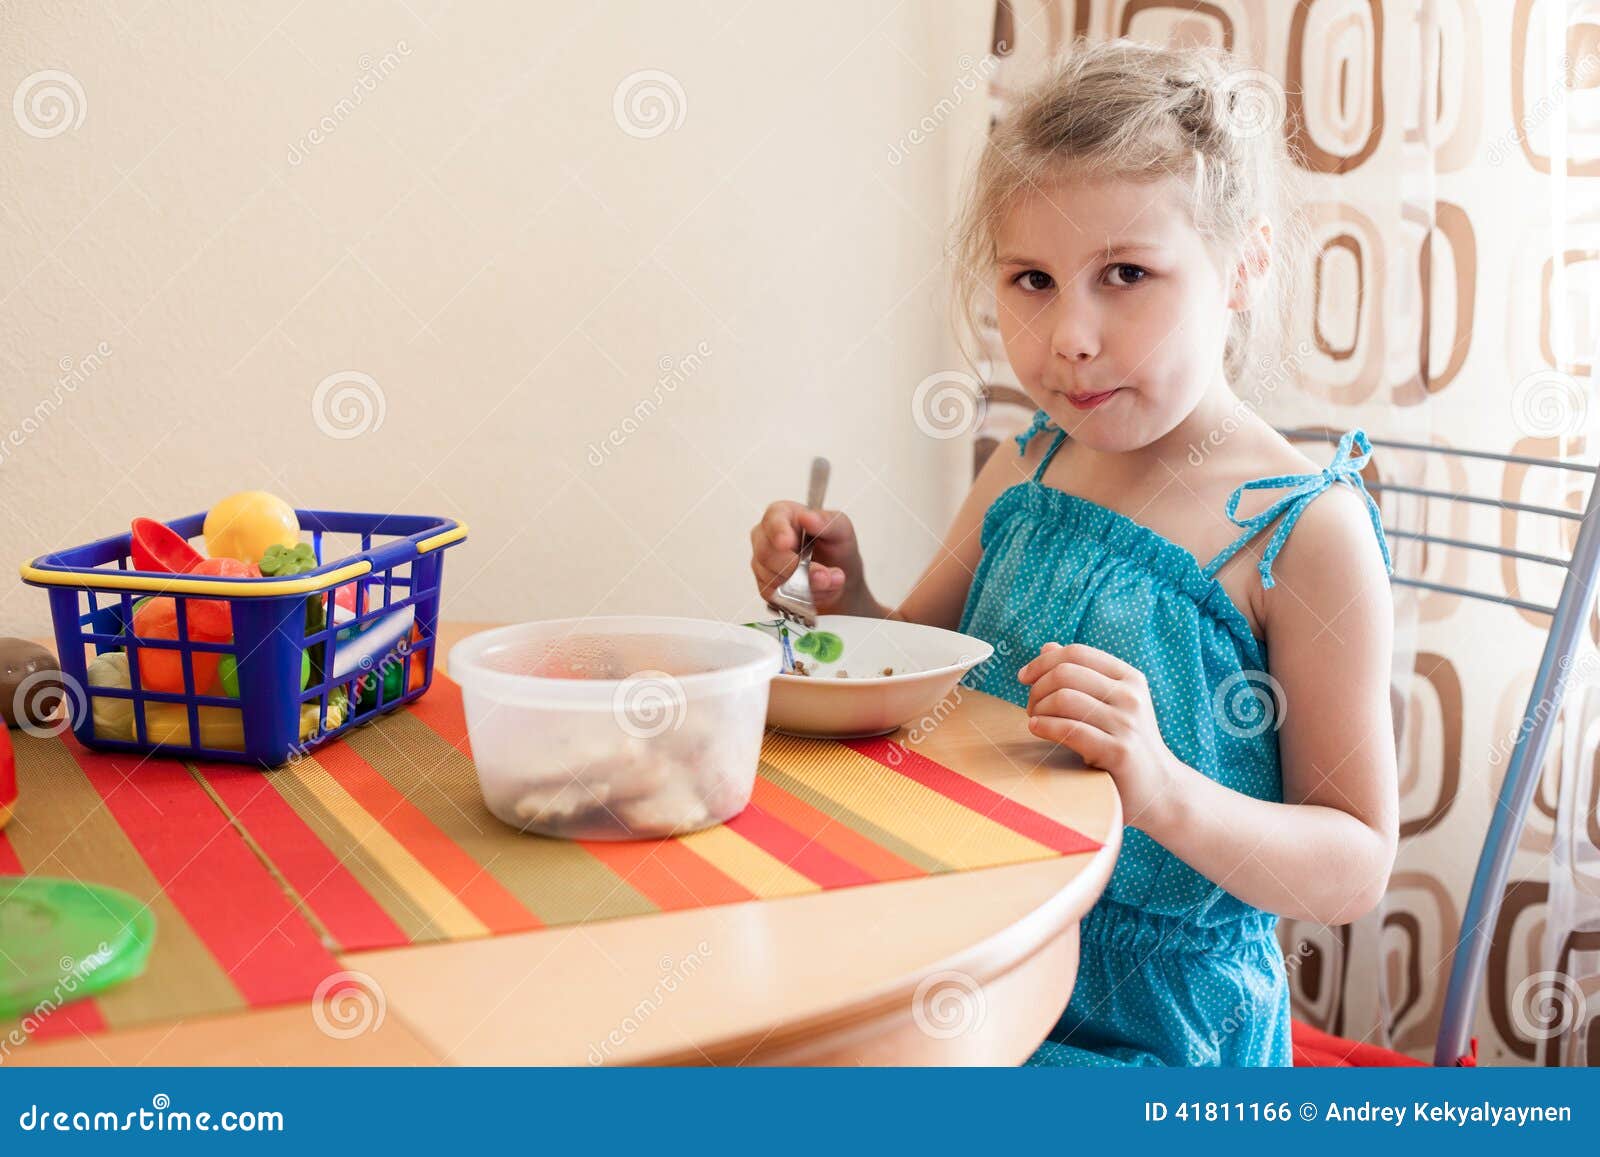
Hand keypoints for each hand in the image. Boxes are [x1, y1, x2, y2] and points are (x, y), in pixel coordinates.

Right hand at [749, 502, 871, 616]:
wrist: (839, 575)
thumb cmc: (835, 546)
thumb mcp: (841, 529)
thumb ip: (827, 522)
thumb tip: (808, 517)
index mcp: (781, 514)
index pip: (772, 520)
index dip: (778, 532)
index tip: (787, 543)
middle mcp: (765, 537)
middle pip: (767, 555)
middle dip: (798, 569)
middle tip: (825, 575)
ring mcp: (762, 564)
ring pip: (773, 579)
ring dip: (807, 586)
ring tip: (829, 581)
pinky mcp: (766, 587)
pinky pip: (779, 597)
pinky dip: (804, 598)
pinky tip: (818, 590)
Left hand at [1017, 641, 1185, 832]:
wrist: (1159, 790)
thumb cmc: (1125, 744)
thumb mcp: (1109, 704)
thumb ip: (1080, 676)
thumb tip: (1048, 647)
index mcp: (1129, 678)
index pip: (1077, 653)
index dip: (1043, 661)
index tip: (1024, 677)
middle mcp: (1131, 696)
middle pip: (1065, 673)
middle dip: (1037, 688)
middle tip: (1030, 708)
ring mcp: (1127, 724)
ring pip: (1064, 698)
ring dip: (1038, 708)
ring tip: (1034, 721)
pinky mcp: (1119, 752)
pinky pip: (1070, 729)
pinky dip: (1044, 726)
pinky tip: (1036, 729)